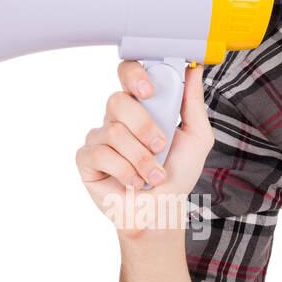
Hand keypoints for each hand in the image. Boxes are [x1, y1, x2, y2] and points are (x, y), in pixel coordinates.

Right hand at [76, 60, 214, 239]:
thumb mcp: (196, 138)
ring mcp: (98, 137)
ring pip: (114, 132)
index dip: (134, 75)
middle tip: (160, 146)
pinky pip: (101, 154)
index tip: (150, 91)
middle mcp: (116, 118)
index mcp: (141, 105)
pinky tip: (134, 183)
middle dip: (144, 126)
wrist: (163, 211)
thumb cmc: (177, 174)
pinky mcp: (86, 159)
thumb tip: (194, 69)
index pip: (127, 73)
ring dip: (142, 159)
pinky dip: (125, 171)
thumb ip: (193, 103)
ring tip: (153, 176)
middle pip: (117, 100)